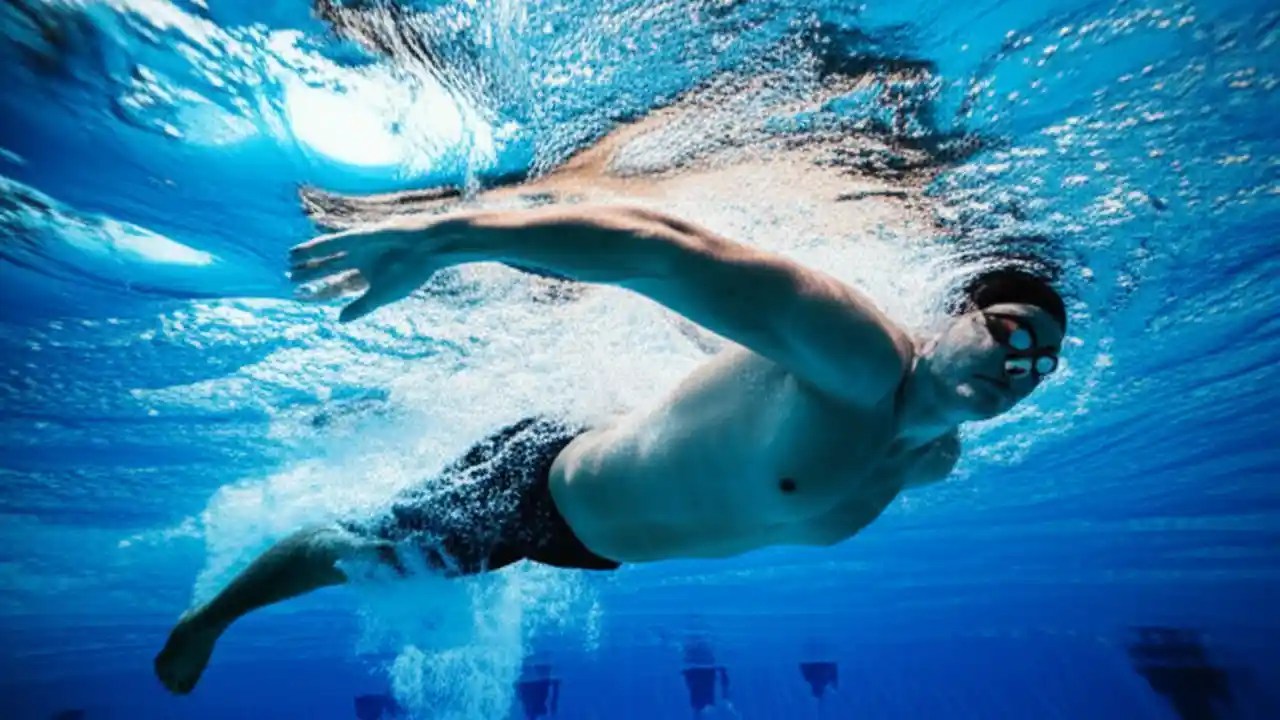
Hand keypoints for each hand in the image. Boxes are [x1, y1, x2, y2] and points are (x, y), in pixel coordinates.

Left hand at [288, 219, 457, 321]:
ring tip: (289, 262)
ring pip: (327, 255)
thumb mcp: (382, 294)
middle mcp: (360, 261)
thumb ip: (361, 306)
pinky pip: (331, 242)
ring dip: (309, 259)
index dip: (322, 292)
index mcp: (368, 277)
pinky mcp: (357, 237)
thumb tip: (339, 321)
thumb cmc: (409, 273)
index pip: (339, 286)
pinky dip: (315, 246)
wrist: (427, 247)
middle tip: (291, 279)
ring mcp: (358, 248)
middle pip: (330, 269)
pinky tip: (298, 251)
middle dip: (312, 274)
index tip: (302, 298)